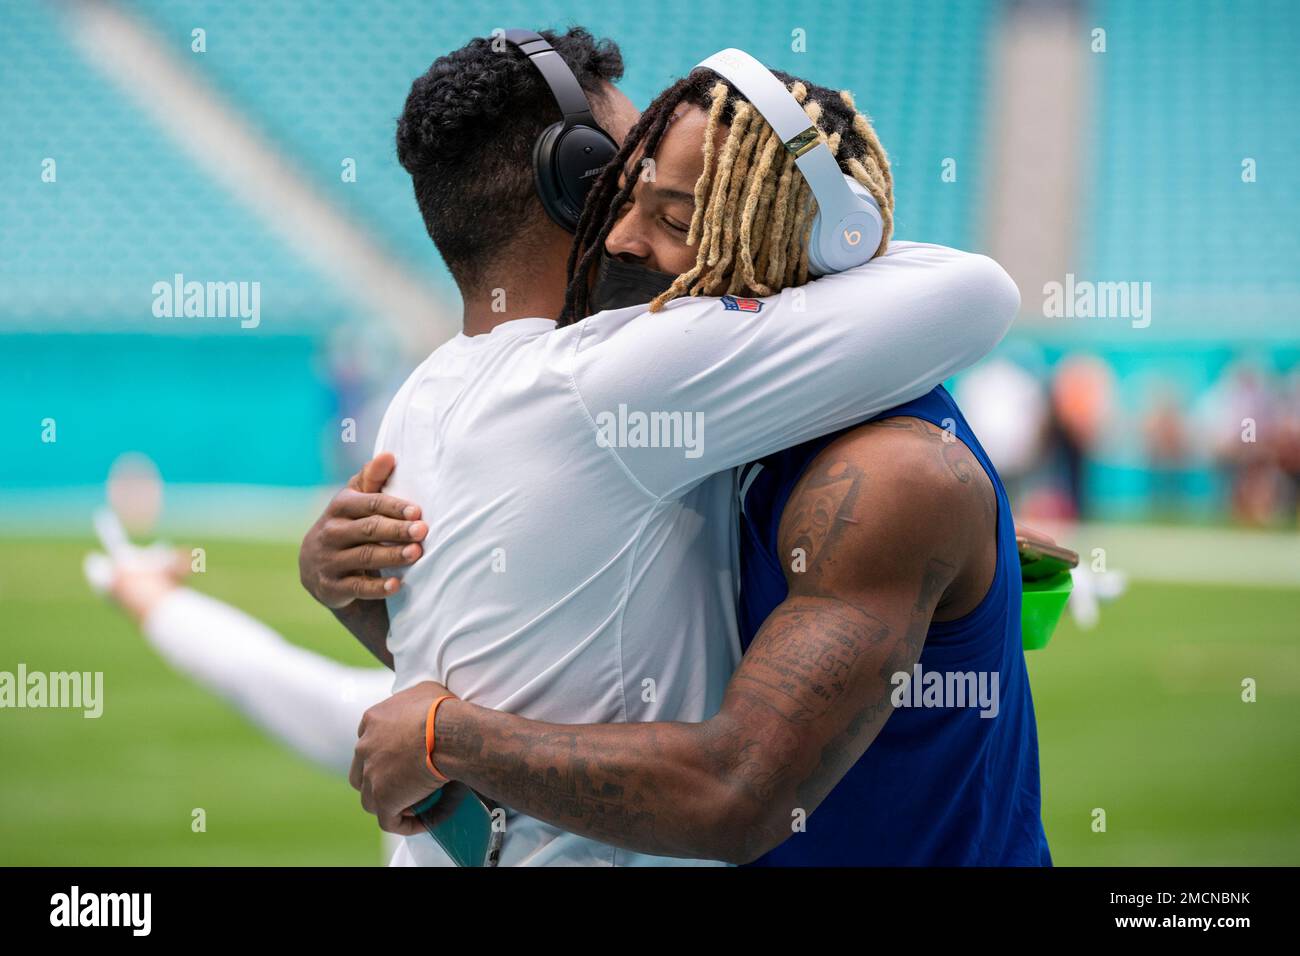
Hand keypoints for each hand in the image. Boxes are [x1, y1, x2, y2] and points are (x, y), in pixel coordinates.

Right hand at [299, 453, 426, 608]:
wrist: (317, 566)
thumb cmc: (348, 525)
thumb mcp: (355, 501)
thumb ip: (372, 479)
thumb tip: (389, 455)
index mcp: (339, 507)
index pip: (369, 503)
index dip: (393, 507)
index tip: (417, 511)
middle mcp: (330, 532)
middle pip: (368, 529)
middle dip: (397, 530)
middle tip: (422, 531)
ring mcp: (329, 560)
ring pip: (365, 557)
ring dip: (392, 555)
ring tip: (416, 553)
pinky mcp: (331, 587)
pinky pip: (357, 587)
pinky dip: (378, 587)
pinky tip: (397, 585)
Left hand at [351, 681, 453, 834]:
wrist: (449, 732)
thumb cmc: (443, 710)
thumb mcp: (425, 690)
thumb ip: (414, 699)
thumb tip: (424, 704)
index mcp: (372, 720)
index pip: (367, 740)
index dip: (382, 752)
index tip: (399, 758)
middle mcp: (364, 747)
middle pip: (361, 771)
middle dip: (377, 779)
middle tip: (403, 782)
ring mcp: (371, 775)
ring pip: (370, 798)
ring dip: (388, 803)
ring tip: (411, 806)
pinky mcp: (383, 799)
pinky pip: (388, 820)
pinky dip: (404, 824)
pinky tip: (421, 822)